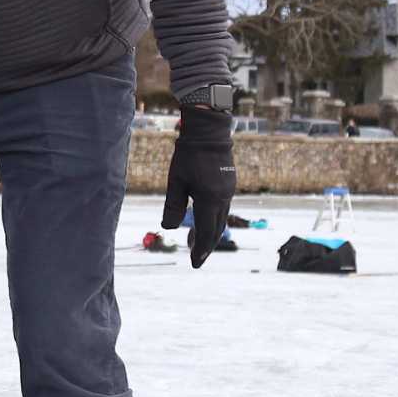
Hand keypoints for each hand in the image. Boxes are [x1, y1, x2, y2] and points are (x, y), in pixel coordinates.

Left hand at [159, 107, 235, 268]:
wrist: (209, 132)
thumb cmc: (189, 155)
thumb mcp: (176, 181)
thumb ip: (173, 206)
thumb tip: (169, 228)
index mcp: (210, 199)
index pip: (206, 232)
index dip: (200, 250)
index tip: (194, 264)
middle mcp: (223, 198)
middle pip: (216, 230)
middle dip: (205, 246)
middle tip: (194, 258)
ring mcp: (228, 192)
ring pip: (220, 220)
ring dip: (209, 234)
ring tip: (193, 243)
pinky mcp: (228, 186)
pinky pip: (222, 210)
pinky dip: (212, 221)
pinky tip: (202, 222)